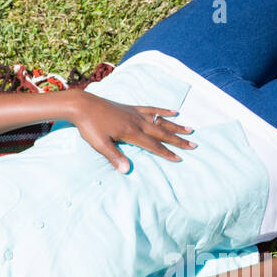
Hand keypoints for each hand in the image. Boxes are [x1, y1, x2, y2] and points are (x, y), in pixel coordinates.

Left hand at [68, 91, 194, 172]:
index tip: (180, 158)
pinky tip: (173, 112)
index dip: (166, 153)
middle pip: (162, 133)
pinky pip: (151, 109)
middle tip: (194, 144)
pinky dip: (163, 111)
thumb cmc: (89, 126)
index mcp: (131, 133)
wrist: (82, 105)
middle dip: (178, 140)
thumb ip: (114, 157)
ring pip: (160, 120)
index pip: (153, 145)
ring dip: (175, 126)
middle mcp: (137, 122)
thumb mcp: (100, 144)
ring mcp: (135, 113)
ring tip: (189, 129)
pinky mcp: (131, 108)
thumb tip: (126, 170)